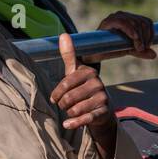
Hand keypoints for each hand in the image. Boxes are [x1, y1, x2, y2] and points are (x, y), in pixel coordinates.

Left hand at [50, 32, 117, 158]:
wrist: (100, 108)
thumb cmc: (82, 87)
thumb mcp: (75, 71)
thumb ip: (69, 55)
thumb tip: (64, 34)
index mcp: (89, 72)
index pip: (66, 83)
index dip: (56, 93)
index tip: (54, 98)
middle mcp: (98, 83)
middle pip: (69, 97)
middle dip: (62, 104)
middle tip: (63, 106)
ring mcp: (103, 98)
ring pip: (75, 108)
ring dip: (68, 113)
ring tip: (70, 111)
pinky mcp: (104, 112)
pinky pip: (86, 119)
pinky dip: (74, 123)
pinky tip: (67, 124)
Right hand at [95, 11, 156, 59]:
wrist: (94, 53)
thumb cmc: (110, 49)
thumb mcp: (128, 50)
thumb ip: (140, 51)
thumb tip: (154, 55)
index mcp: (130, 19)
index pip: (146, 21)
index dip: (151, 33)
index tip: (148, 45)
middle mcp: (123, 15)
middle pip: (142, 22)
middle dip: (145, 36)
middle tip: (142, 49)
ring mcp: (115, 17)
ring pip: (134, 22)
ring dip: (139, 36)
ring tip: (137, 48)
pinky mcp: (108, 21)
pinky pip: (123, 22)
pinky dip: (131, 30)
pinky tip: (134, 39)